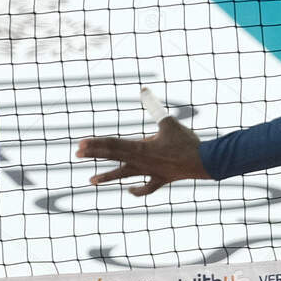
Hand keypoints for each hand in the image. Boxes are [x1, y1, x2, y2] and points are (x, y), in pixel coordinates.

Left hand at [77, 115, 209, 196]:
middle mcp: (141, 162)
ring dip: (107, 177)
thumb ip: (153, 105)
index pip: (112, 144)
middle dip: (94, 155)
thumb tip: (143, 90)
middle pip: (113, 157)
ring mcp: (150, 173)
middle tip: (77, 154)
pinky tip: (129, 190)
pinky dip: (137, 190)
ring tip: (91, 180)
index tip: (80, 144)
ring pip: (124, 175)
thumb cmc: (186, 141)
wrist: (204, 162)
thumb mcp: (168, 121)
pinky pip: (146, 187)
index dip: (96, 144)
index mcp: (140, 147)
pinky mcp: (161, 180)